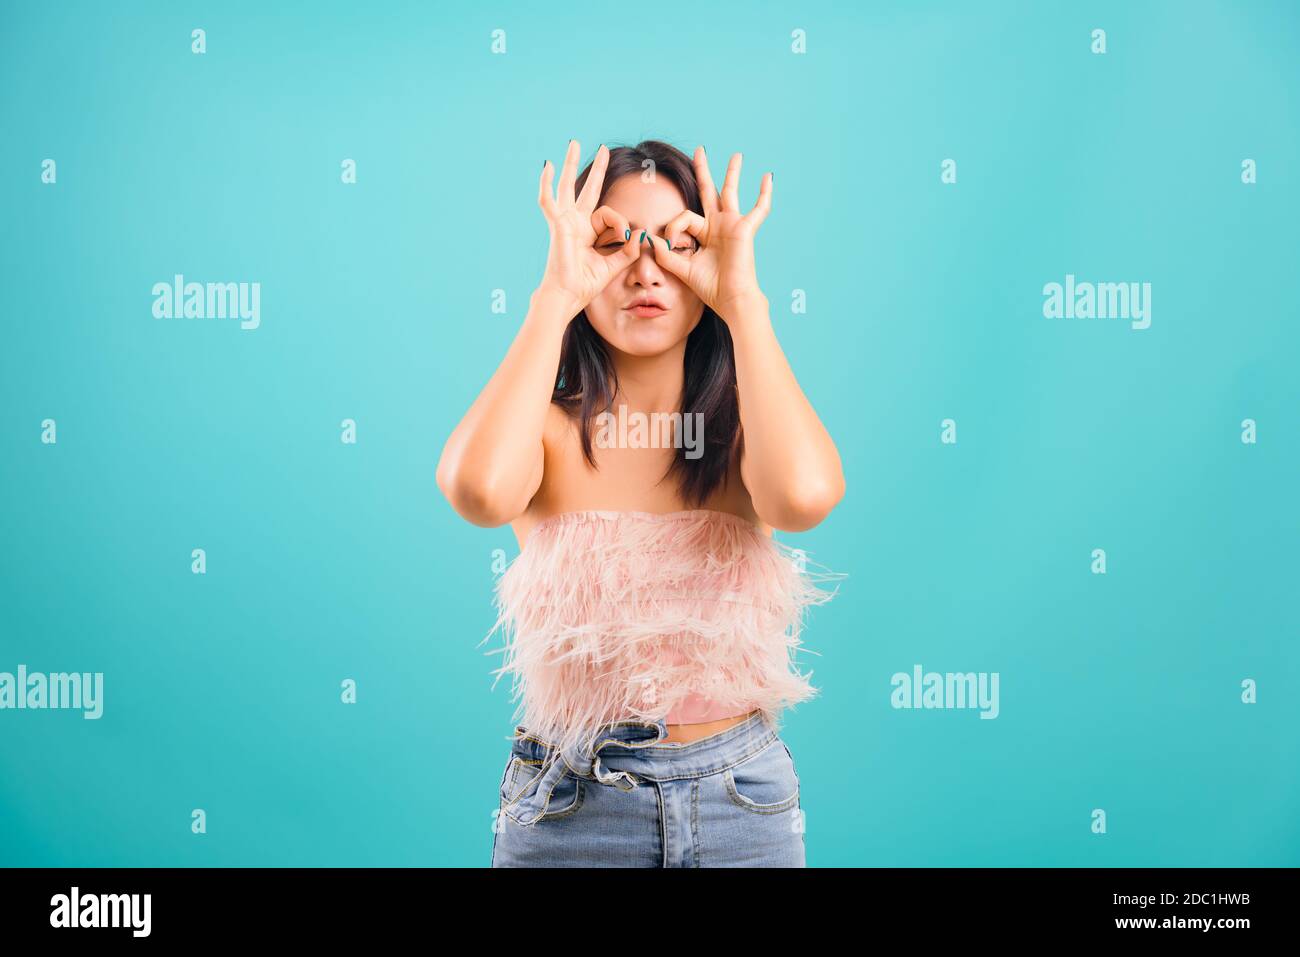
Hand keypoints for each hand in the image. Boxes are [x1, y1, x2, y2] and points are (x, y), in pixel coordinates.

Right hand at [536, 140, 639, 315]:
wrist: (568, 295)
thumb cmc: (585, 285)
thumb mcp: (613, 266)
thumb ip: (628, 251)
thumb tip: (642, 234)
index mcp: (587, 232)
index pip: (608, 215)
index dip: (620, 223)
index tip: (626, 236)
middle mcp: (575, 223)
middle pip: (587, 189)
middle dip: (598, 170)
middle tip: (604, 149)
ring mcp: (564, 221)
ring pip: (568, 186)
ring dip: (572, 164)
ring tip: (575, 142)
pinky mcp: (557, 224)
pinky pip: (548, 200)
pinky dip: (546, 183)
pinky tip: (548, 165)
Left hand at [645, 147, 771, 319]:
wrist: (730, 299)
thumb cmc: (710, 288)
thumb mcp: (683, 270)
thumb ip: (666, 255)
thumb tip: (652, 240)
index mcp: (704, 234)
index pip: (684, 217)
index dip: (673, 227)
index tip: (670, 243)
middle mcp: (718, 225)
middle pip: (709, 191)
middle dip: (703, 171)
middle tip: (699, 151)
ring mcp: (732, 225)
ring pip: (730, 192)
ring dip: (732, 173)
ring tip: (736, 155)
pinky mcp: (745, 229)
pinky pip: (759, 208)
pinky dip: (765, 193)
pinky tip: (768, 176)